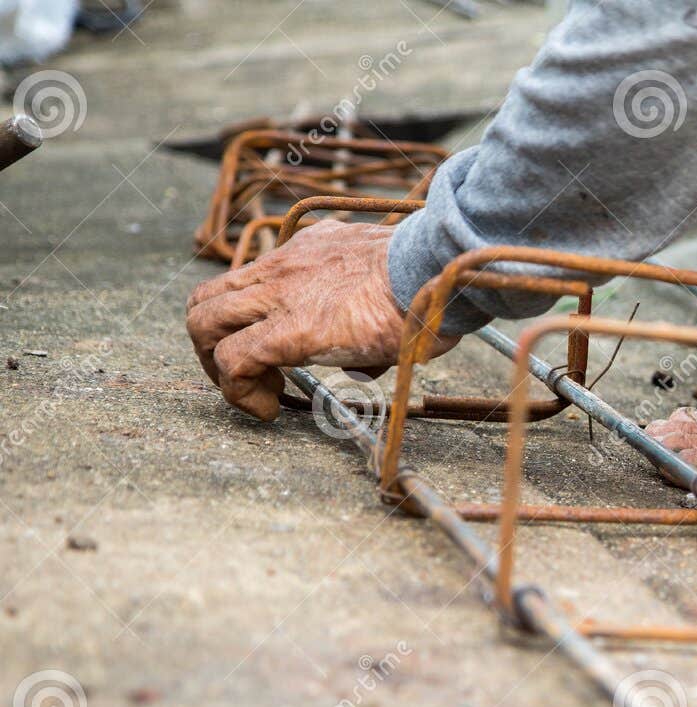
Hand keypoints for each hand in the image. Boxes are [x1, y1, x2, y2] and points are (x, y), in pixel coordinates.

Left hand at [185, 220, 457, 419]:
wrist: (440, 270)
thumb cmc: (433, 281)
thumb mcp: (388, 287)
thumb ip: (363, 317)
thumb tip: (359, 362)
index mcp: (308, 252)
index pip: (246, 280)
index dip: (242, 322)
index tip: (271, 354)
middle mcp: (283, 266)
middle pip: (206, 300)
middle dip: (212, 346)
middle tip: (251, 377)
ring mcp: (281, 294)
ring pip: (203, 323)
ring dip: (217, 368)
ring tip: (255, 395)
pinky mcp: (289, 329)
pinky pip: (234, 360)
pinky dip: (238, 392)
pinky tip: (267, 410)